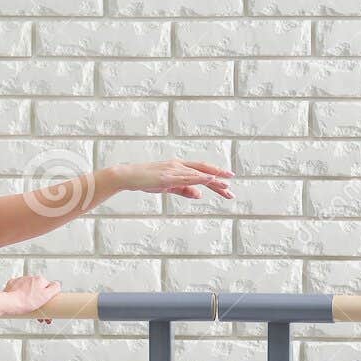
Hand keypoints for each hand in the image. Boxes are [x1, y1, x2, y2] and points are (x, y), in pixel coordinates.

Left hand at [2, 273, 62, 323]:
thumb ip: (55, 288)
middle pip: (39, 290)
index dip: (49, 298)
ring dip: (31, 299)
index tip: (47, 305)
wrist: (9, 303)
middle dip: (40, 301)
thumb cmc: (26, 301)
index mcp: (40, 280)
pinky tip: (22, 302)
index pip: (49, 288)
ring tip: (29, 308)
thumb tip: (57, 284)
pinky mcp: (13, 284)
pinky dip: (21, 296)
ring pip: (29, 290)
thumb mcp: (46, 296)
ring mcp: (21, 281)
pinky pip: (20, 290)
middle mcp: (31, 278)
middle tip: (39, 310)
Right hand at [112, 157, 233, 200]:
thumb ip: (184, 190)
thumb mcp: (168, 187)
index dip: (216, 176)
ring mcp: (174, 169)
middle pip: (204, 171)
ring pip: (198, 174)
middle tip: (231, 190)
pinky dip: (200, 178)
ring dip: (213, 180)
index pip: (201, 171)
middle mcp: (179, 165)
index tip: (227, 185)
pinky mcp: (168, 176)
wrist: (128, 176)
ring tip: (226, 186)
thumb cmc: (146, 181)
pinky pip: (187, 177)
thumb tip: (200, 194)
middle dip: (219, 178)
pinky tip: (209, 179)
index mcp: (179, 167)